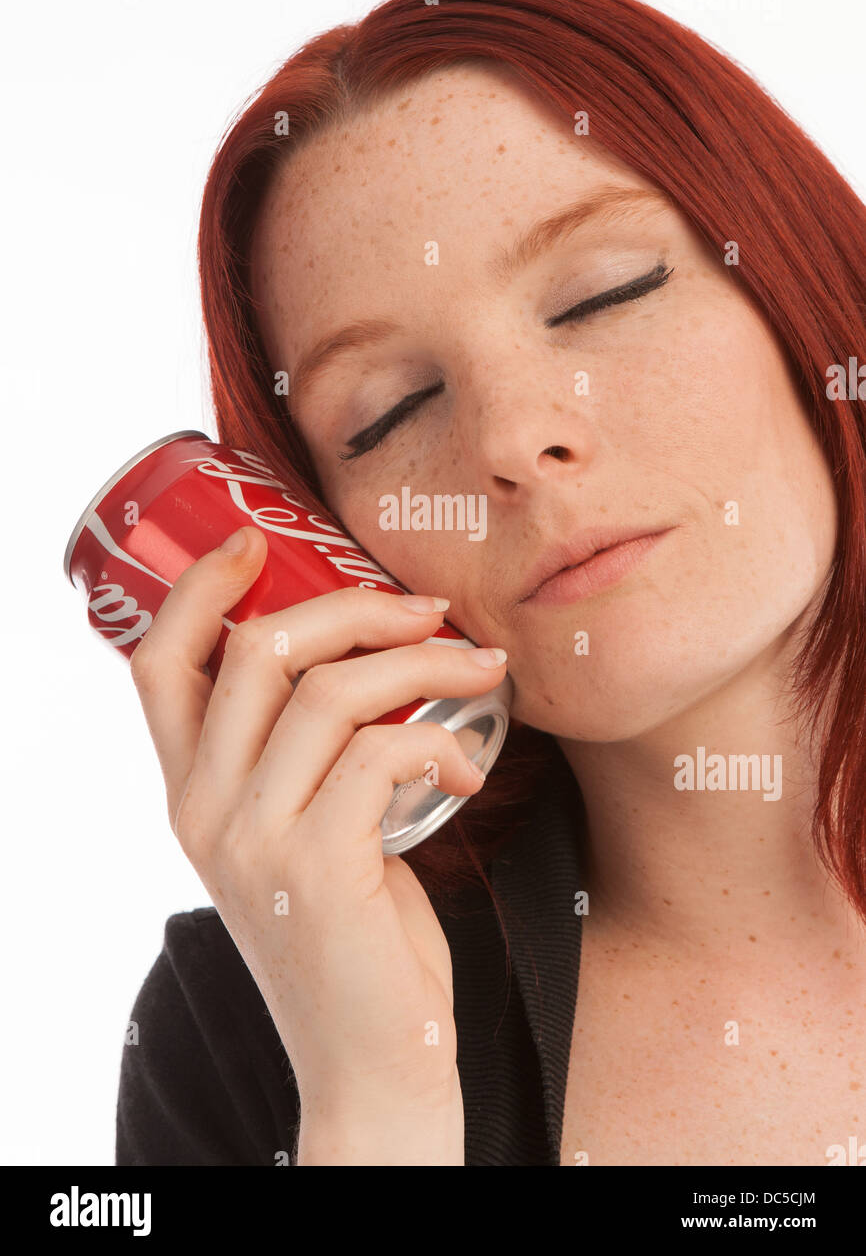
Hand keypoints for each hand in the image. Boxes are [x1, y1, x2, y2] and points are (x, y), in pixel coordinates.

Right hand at [129, 525, 507, 1117]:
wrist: (369, 1061)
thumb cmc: (351, 937)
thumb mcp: (301, 837)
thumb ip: (306, 762)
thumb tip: (376, 658)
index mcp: (190, 795)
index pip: (158, 663)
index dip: (202, 588)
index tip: (258, 538)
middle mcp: (203, 811)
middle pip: (255, 652)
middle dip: (354, 606)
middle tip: (429, 607)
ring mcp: (253, 841)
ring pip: (327, 692)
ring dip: (420, 663)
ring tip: (480, 670)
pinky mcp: (318, 867)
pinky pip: (379, 752)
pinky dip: (437, 741)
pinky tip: (466, 766)